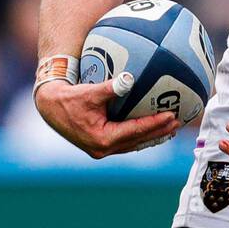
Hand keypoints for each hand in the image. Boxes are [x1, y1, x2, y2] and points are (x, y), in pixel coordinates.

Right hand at [35, 72, 180, 158]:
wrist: (50, 107)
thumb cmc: (68, 98)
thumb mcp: (89, 92)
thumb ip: (110, 87)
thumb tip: (129, 79)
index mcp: (102, 138)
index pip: (136, 131)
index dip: (155, 123)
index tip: (171, 115)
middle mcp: (103, 148)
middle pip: (139, 141)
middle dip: (159, 132)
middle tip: (178, 121)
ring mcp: (102, 149)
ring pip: (134, 144)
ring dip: (153, 136)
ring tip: (171, 127)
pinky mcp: (101, 145)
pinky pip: (127, 141)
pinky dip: (141, 135)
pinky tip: (154, 128)